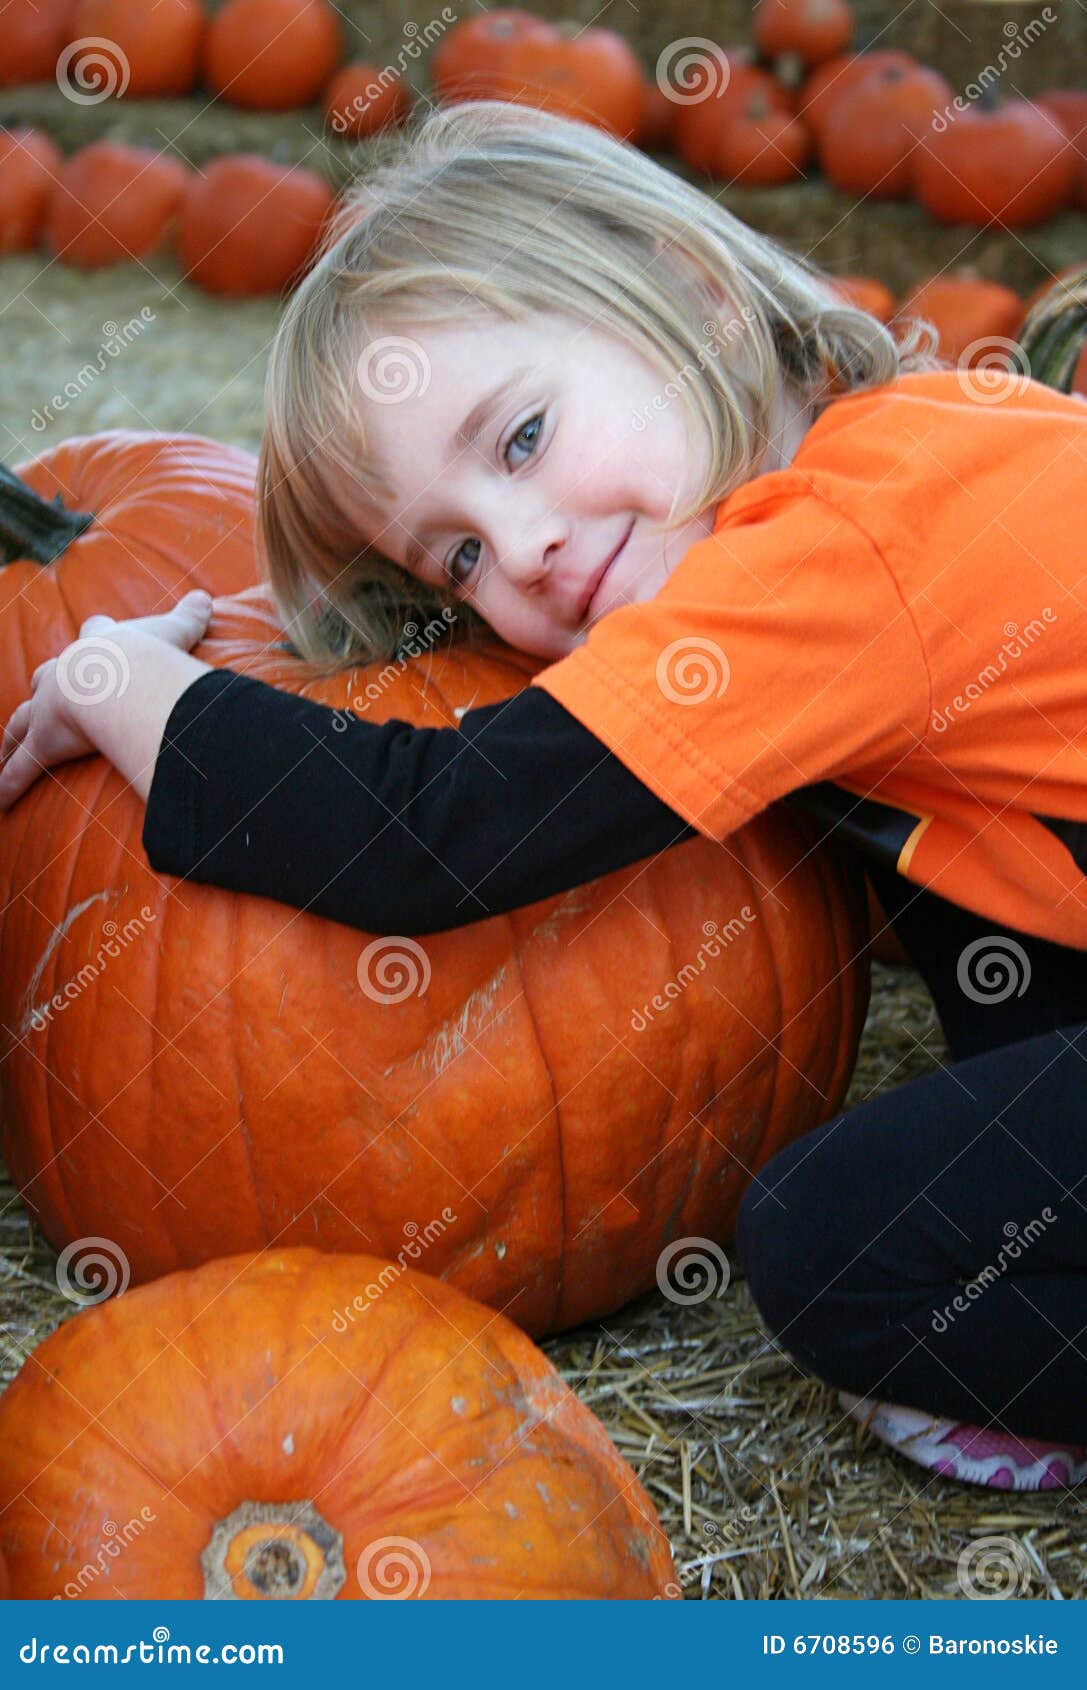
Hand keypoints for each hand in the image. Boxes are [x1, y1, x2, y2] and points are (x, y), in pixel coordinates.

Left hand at [0, 589, 213, 812]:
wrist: (119, 679)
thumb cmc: (149, 655)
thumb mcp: (174, 630)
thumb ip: (188, 616)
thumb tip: (204, 597)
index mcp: (98, 646)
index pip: (94, 634)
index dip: (97, 636)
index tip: (96, 634)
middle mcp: (65, 673)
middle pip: (45, 677)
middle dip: (44, 686)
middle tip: (42, 692)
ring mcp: (49, 709)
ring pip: (22, 721)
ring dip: (12, 735)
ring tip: (3, 748)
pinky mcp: (44, 744)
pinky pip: (22, 770)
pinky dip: (8, 785)